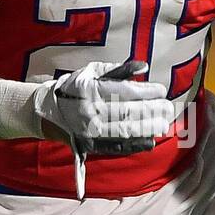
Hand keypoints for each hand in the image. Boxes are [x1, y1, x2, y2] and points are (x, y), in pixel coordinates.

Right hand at [33, 59, 172, 156]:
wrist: (46, 111)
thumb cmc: (73, 88)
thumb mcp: (91, 72)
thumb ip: (119, 70)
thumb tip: (144, 67)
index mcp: (90, 90)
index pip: (124, 91)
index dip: (146, 91)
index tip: (161, 90)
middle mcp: (90, 111)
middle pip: (128, 112)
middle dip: (152, 110)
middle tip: (168, 108)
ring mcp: (90, 130)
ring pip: (124, 130)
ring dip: (147, 128)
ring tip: (164, 124)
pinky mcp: (90, 145)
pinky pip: (115, 147)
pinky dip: (134, 145)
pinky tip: (150, 142)